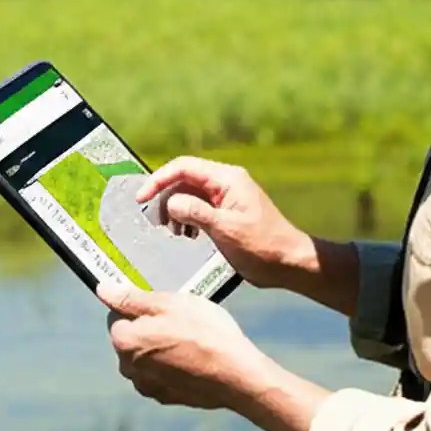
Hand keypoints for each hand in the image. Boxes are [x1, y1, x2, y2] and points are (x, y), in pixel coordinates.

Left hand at [97, 283, 279, 410]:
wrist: (237, 375)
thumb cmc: (205, 333)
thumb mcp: (170, 304)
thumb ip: (132, 298)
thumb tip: (102, 290)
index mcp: (125, 342)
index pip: (116, 316)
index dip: (138, 307)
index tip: (163, 306)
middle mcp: (128, 368)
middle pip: (129, 339)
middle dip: (147, 329)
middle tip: (179, 321)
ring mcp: (147, 386)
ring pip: (144, 358)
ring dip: (158, 349)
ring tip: (189, 340)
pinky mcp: (166, 397)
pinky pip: (160, 375)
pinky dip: (170, 367)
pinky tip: (193, 359)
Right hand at [136, 157, 311, 288]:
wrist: (288, 262)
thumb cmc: (263, 246)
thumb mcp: (226, 229)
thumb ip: (196, 212)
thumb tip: (170, 203)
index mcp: (227, 179)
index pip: (183, 167)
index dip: (158, 180)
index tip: (141, 199)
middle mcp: (225, 183)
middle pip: (183, 180)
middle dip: (165, 198)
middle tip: (155, 222)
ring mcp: (225, 198)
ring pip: (188, 195)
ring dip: (175, 211)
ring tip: (173, 232)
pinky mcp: (225, 214)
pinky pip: (197, 209)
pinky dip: (186, 219)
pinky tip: (187, 236)